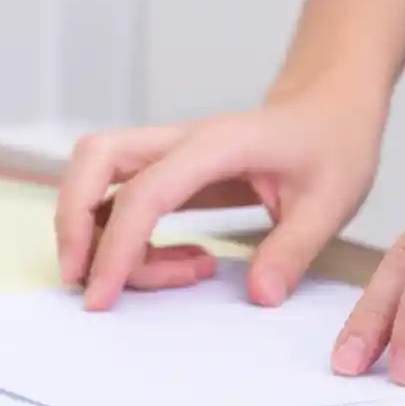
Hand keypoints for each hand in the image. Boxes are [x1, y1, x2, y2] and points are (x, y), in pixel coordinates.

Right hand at [54, 89, 385, 310]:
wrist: (329, 108)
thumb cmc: (331, 144)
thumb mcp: (331, 201)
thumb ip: (294, 249)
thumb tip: (260, 295)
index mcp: (216, 145)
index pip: (144, 193)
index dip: (116, 248)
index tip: (101, 297)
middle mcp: (180, 142)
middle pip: (92, 161)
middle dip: (73, 222)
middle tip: (83, 280)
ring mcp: (167, 153)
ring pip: (95, 179)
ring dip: (99, 234)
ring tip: (162, 277)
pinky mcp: (166, 171)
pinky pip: (123, 201)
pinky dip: (132, 239)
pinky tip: (184, 262)